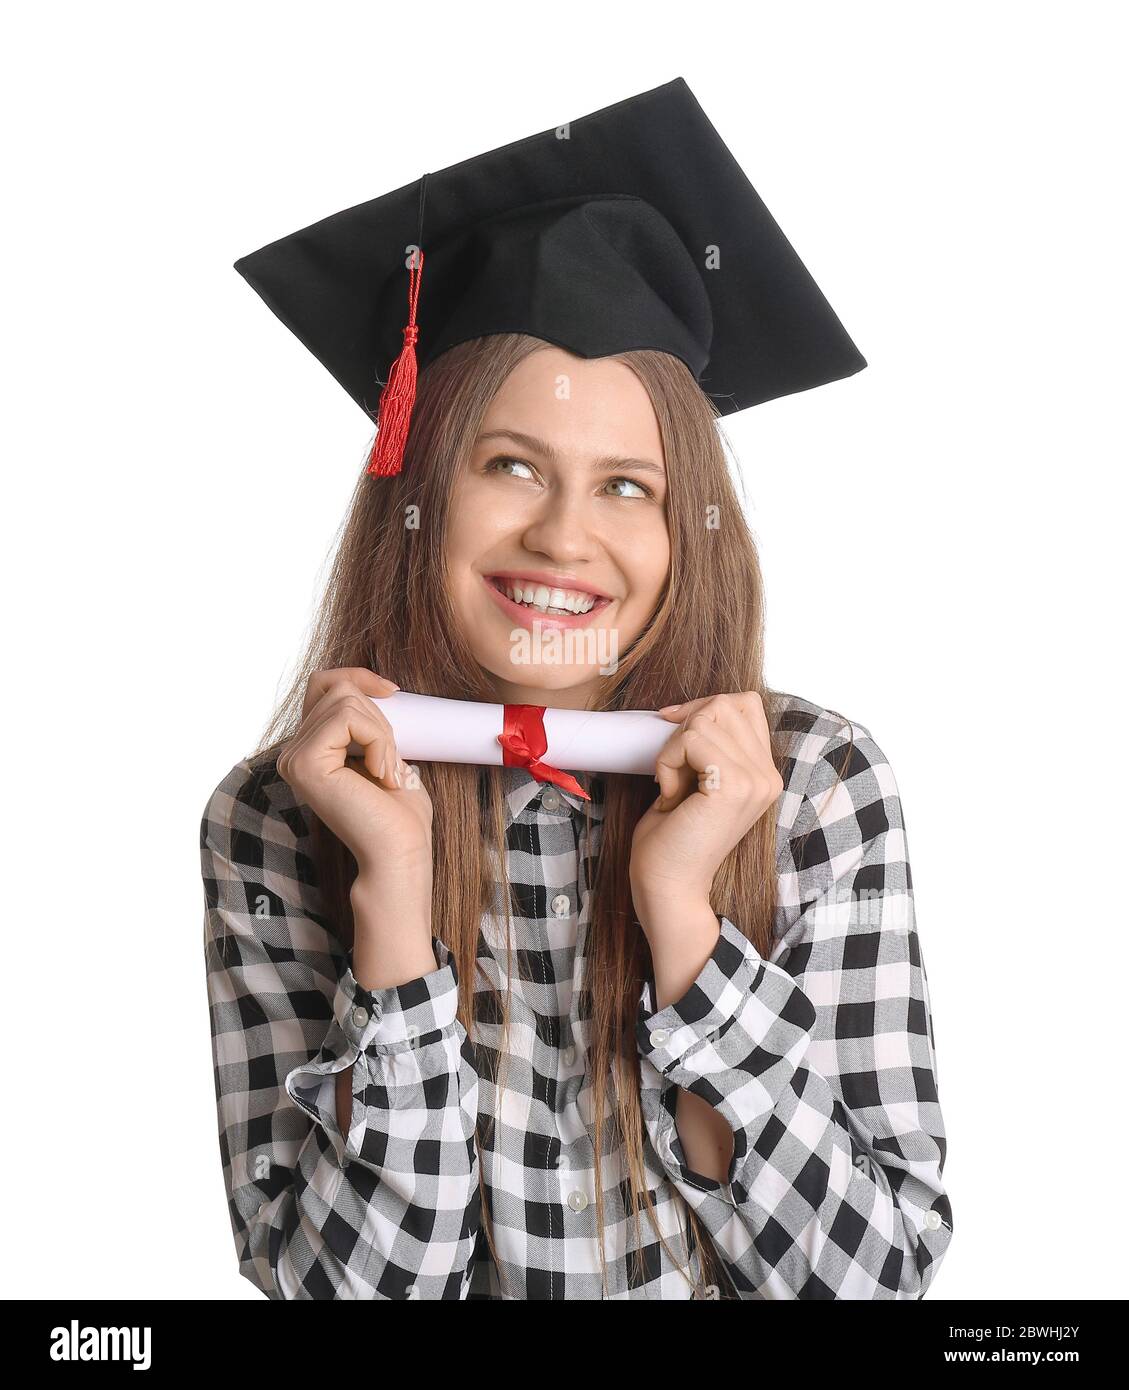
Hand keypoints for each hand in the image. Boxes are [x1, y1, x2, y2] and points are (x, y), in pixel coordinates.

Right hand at [276, 668, 432, 901]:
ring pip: (345, 700)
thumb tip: (375, 686)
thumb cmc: (399, 814)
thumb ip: (367, 722)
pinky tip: (381, 776)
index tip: (393, 691)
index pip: (322, 684)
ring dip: (382, 733)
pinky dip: (378, 741)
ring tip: (386, 773)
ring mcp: (294, 758)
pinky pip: (347, 718)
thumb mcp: (384, 753)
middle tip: (390, 763)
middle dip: (378, 717)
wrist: (400, 852)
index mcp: (309, 749)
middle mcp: (293, 753)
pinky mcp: (305, 763)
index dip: (358, 676)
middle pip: (337, 688)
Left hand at [629, 692, 782, 932]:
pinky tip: (669, 796)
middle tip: (672, 771)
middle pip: (725, 704)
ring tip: (672, 789)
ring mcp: (755, 780)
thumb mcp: (697, 780)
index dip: (704, 707)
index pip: (745, 704)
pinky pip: (689, 740)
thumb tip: (692, 708)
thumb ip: (708, 745)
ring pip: (704, 719)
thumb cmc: (672, 838)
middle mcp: (768, 775)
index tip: (674, 731)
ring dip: (671, 749)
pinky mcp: (732, 787)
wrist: (669, 888)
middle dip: (685, 726)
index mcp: (765, 773)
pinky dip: (666, 760)